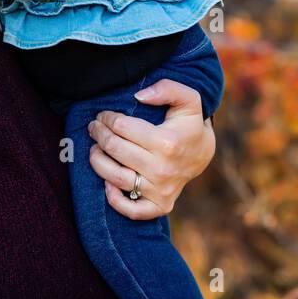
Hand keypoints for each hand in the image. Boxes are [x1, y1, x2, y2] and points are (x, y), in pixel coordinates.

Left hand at [86, 79, 215, 220]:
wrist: (204, 154)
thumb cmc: (189, 124)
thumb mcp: (188, 99)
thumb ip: (167, 88)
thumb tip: (139, 96)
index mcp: (167, 142)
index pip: (122, 127)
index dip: (107, 118)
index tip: (103, 115)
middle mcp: (162, 168)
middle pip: (115, 149)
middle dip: (98, 134)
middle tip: (94, 127)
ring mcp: (161, 190)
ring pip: (116, 177)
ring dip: (97, 161)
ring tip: (94, 149)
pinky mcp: (160, 206)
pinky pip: (131, 210)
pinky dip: (114, 199)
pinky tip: (107, 183)